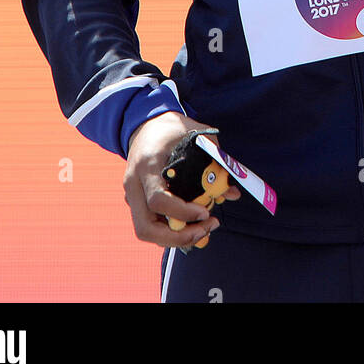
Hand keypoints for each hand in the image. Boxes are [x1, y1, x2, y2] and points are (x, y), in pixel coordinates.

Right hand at [123, 111, 241, 248]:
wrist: (145, 124)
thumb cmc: (172, 129)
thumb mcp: (196, 135)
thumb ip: (215, 161)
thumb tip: (232, 193)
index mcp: (147, 165)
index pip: (158, 200)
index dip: (182, 212)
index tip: (205, 212)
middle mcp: (134, 184)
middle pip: (145, 228)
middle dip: (177, 238)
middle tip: (205, 230)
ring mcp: (131, 195)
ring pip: (145, 232)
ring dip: (175, 239)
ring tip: (203, 230)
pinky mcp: (135, 202)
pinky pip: (150, 225)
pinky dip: (170, 232)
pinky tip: (192, 226)